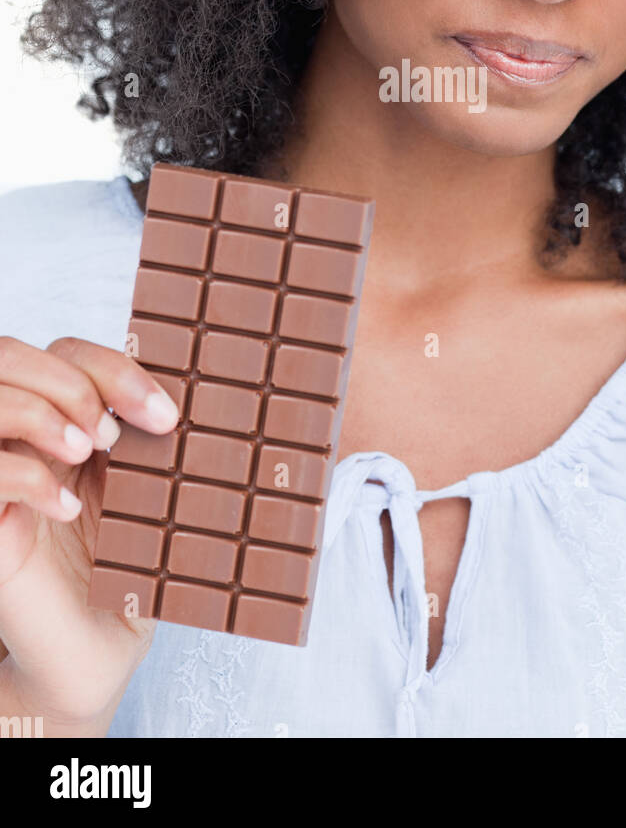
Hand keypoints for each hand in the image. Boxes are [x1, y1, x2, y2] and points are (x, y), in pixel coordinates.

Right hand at [0, 336, 178, 728]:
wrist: (96, 654)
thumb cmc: (130, 572)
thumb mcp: (153, 495)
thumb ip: (160, 442)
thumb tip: (223, 393)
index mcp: (66, 422)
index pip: (66, 353)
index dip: (113, 368)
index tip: (168, 416)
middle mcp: (21, 439)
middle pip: (13, 354)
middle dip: (71, 380)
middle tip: (113, 432)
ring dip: (43, 414)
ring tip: (87, 452)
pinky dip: (25, 475)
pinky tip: (64, 506)